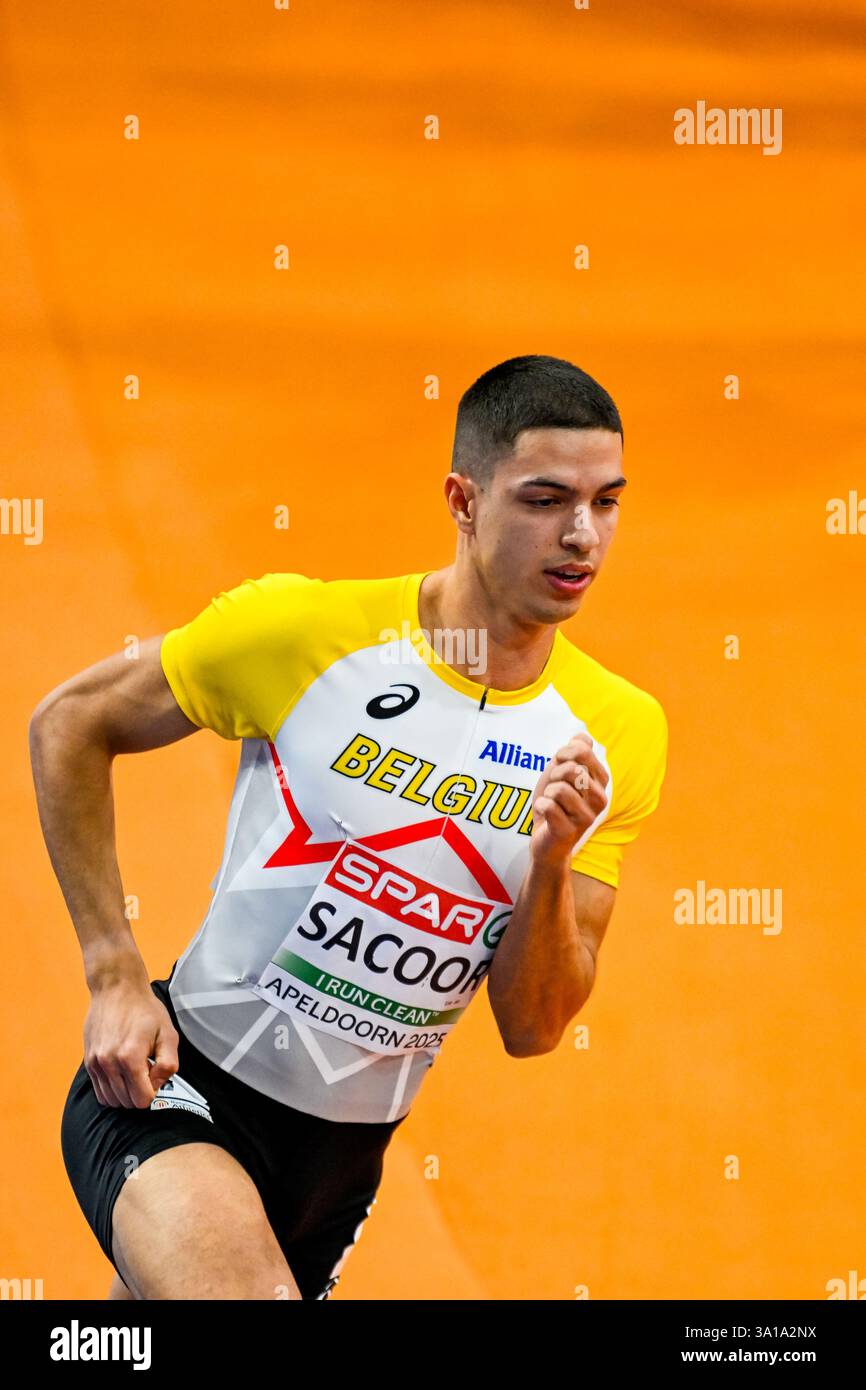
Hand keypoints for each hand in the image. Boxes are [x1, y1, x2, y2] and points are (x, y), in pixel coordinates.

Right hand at [83, 979, 179, 1107]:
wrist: (116, 989)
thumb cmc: (144, 1010)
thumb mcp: (168, 1033)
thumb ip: (168, 1064)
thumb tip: (157, 1084)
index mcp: (130, 1057)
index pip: (142, 1100)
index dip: (154, 1090)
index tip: (155, 1074)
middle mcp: (109, 1063)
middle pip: (127, 1103)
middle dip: (140, 1092)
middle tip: (146, 1070)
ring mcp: (96, 1063)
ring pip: (111, 1100)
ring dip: (125, 1093)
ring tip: (134, 1070)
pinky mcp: (88, 1062)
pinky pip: (99, 1091)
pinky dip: (112, 1089)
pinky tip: (122, 1072)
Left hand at [530, 733, 609, 867]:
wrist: (545, 839)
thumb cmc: (555, 803)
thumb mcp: (561, 773)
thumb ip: (572, 753)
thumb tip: (582, 736)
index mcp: (600, 782)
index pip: (584, 751)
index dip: (565, 751)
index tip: (559, 761)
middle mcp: (599, 799)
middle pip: (573, 769)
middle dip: (555, 774)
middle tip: (554, 787)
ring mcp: (586, 817)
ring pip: (559, 789)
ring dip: (548, 793)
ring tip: (552, 802)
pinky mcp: (569, 832)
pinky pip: (548, 806)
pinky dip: (541, 806)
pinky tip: (546, 815)